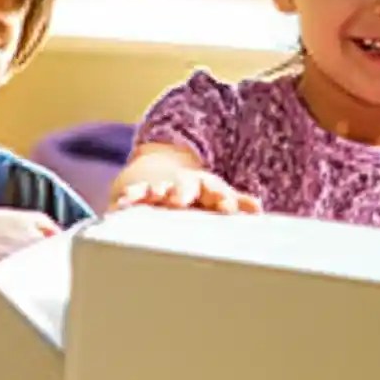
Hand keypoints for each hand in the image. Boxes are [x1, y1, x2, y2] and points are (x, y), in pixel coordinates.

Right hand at [111, 169, 261, 213]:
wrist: (159, 171)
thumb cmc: (195, 192)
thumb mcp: (215, 194)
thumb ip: (234, 202)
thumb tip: (257, 208)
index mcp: (205, 187)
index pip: (215, 191)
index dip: (222, 198)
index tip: (227, 207)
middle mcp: (181, 185)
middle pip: (184, 186)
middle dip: (183, 192)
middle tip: (179, 201)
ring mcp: (158, 187)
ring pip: (157, 188)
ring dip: (155, 192)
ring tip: (153, 196)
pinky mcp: (136, 192)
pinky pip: (131, 194)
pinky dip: (127, 198)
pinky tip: (122, 204)